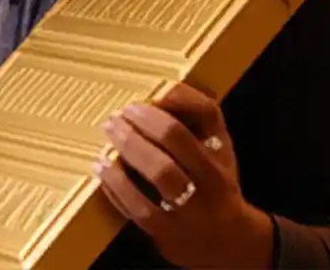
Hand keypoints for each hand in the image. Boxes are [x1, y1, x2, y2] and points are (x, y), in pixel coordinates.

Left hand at [94, 83, 274, 268]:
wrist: (227, 240)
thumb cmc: (212, 182)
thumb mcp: (215, 148)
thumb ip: (195, 118)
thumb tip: (158, 89)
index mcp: (221, 151)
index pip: (206, 113)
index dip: (174, 98)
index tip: (147, 97)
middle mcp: (212, 179)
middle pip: (177, 141)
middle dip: (143, 122)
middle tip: (120, 114)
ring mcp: (192, 208)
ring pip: (161, 174)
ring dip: (129, 148)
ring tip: (109, 132)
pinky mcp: (168, 233)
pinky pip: (140, 207)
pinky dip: (116, 184)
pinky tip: (101, 168)